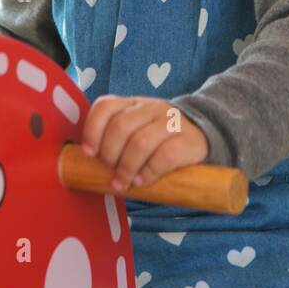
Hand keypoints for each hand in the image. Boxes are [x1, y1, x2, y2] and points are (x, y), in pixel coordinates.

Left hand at [79, 94, 209, 191]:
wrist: (202, 134)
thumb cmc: (158, 139)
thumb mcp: (136, 130)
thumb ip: (114, 139)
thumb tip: (86, 166)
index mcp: (132, 104)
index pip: (105, 106)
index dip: (92, 130)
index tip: (89, 153)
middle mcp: (150, 107)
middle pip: (120, 127)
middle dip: (110, 155)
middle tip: (111, 173)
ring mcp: (171, 121)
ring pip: (141, 142)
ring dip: (127, 168)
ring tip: (124, 183)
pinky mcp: (188, 139)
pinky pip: (164, 156)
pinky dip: (149, 173)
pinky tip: (142, 181)